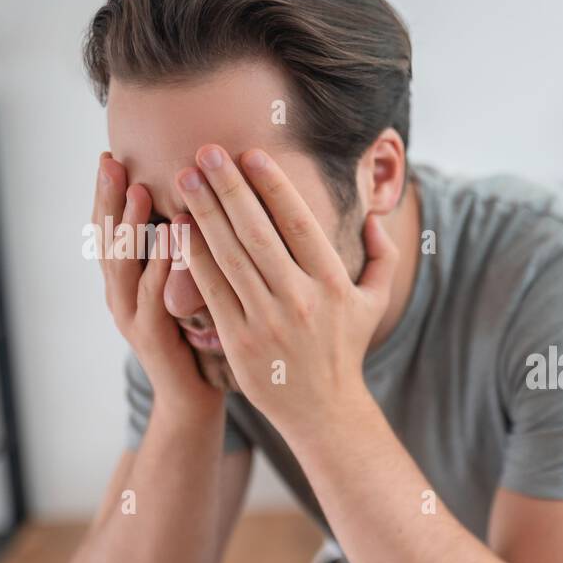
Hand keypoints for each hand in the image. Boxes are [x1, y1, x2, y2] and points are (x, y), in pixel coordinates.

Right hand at [92, 152, 221, 415]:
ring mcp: (131, 317)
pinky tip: (173, 239)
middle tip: (111, 161)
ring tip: (142, 188)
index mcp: (125, 280)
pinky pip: (154, 296)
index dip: (108, 193)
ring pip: (125, 266)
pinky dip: (162, 265)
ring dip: (133, 227)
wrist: (193, 398)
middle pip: (108, 239)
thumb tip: (190, 204)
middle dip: (109, 199)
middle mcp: (119, 296)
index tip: (110, 154)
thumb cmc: (195, 337)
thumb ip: (179, 251)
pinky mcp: (152, 338)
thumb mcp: (183, 286)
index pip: (111, 229)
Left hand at [172, 145, 397, 439]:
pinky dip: (194, 257)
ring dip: (205, 213)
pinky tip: (179, 229)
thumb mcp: (375, 303)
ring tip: (185, 178)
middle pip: (258, 233)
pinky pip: (212, 290)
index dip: (274, 186)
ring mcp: (267, 321)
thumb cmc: (345, 349)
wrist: (324, 410)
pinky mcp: (240, 341)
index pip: (299, 224)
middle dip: (230, 188)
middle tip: (207, 151)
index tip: (251, 154)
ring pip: (230, 257)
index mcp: (332, 284)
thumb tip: (375, 217)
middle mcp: (300, 300)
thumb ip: (383, 257)